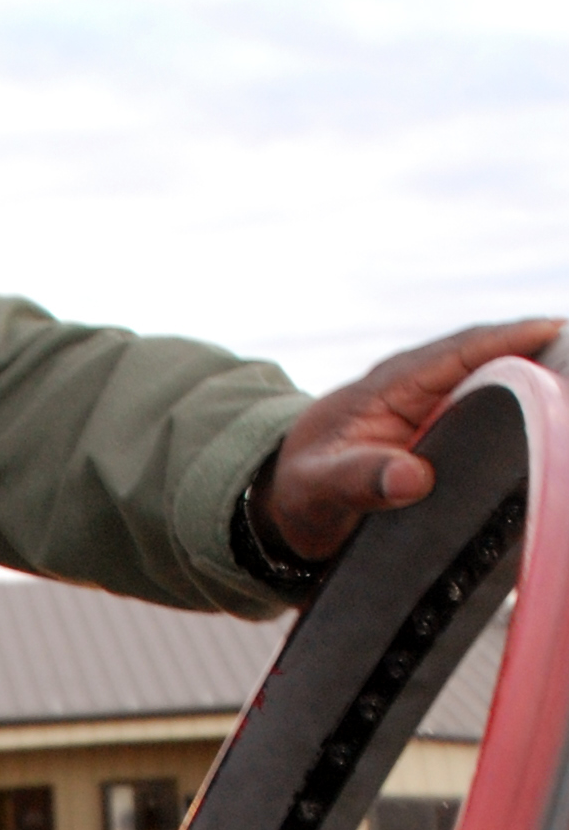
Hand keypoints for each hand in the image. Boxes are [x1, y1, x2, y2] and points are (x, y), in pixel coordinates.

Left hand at [258, 320, 564, 562]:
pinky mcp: (443, 424)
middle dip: (544, 347)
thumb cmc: (303, 488)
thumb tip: (412, 477)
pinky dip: (527, 402)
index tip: (556, 330)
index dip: (510, 338)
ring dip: (542, 374)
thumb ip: (358, 479)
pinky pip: (493, 403)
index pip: (460, 350)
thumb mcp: (319, 488)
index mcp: (391, 386)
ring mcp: (435, 402)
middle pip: (492, 352)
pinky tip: (558, 416)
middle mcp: (419, 384)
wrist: (288, 499)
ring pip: (498, 376)